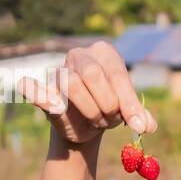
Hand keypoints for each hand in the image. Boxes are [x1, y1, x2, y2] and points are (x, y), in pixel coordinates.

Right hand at [16, 40, 158, 146]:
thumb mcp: (126, 111)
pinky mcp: (42, 90)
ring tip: (98, 120)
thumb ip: (139, 115)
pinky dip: (36, 93)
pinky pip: (33, 89)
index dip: (129, 102)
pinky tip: (53, 105)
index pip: (117, 74)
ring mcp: (59, 70)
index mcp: (106, 53)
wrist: (85, 124)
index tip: (139, 126)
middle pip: (93, 74)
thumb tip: (147, 127)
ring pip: (71, 83)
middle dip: (107, 104)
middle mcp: (81, 55)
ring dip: (90, 109)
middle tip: (112, 120)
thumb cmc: (109, 108)